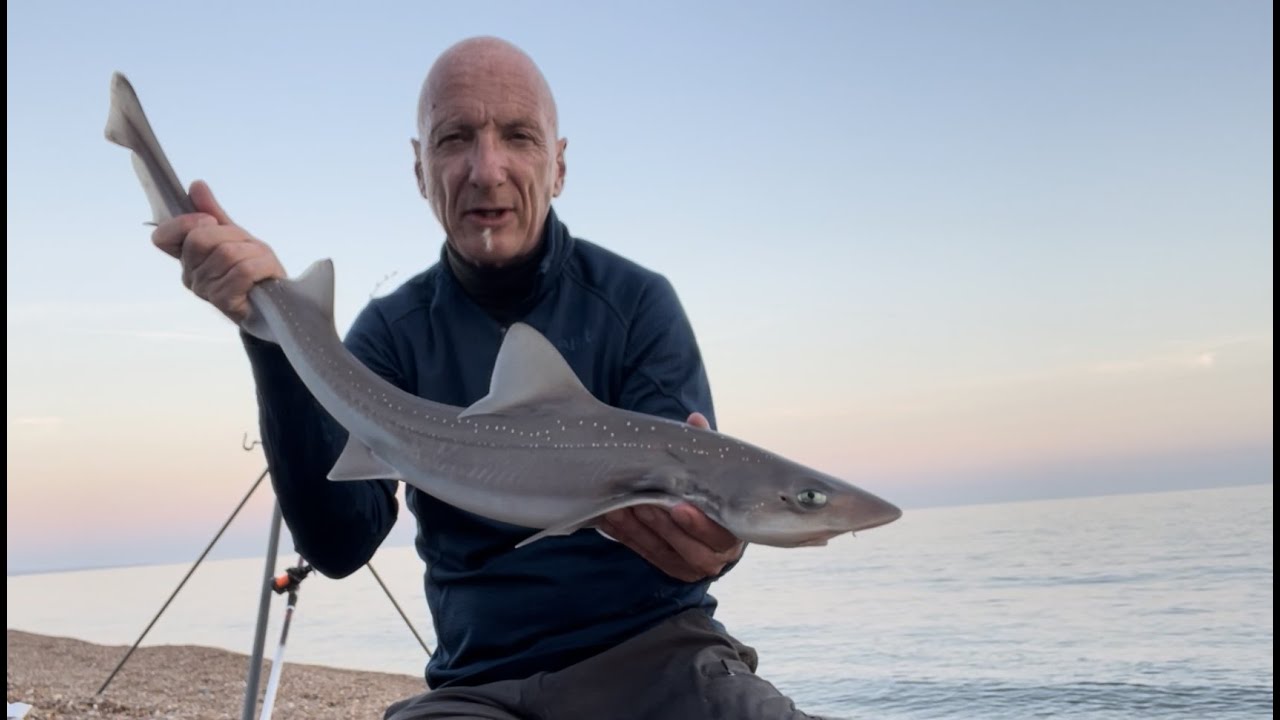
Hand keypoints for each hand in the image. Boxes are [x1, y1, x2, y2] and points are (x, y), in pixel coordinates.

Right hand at [150, 180, 284, 323]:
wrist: (276, 301)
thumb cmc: (252, 269)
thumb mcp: (234, 236)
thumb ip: (212, 212)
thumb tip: (196, 186)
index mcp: (186, 257)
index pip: (163, 236)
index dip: (184, 223)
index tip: (208, 220)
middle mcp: (190, 275)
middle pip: (200, 238)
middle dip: (232, 235)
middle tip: (246, 247)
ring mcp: (205, 290)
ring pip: (227, 253)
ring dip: (252, 253)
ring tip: (258, 264)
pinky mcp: (224, 301)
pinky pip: (242, 270)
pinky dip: (261, 266)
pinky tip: (264, 275)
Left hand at [599, 411, 745, 581]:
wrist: (711, 525)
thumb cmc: (715, 494)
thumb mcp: (715, 475)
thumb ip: (706, 451)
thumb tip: (695, 420)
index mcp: (733, 534)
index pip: (719, 535)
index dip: (698, 524)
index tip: (679, 507)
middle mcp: (713, 556)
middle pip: (689, 549)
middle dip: (663, 526)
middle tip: (643, 503)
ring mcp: (687, 566)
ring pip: (661, 552)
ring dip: (639, 530)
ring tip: (620, 508)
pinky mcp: (666, 566)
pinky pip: (643, 552)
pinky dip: (626, 535)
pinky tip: (610, 518)